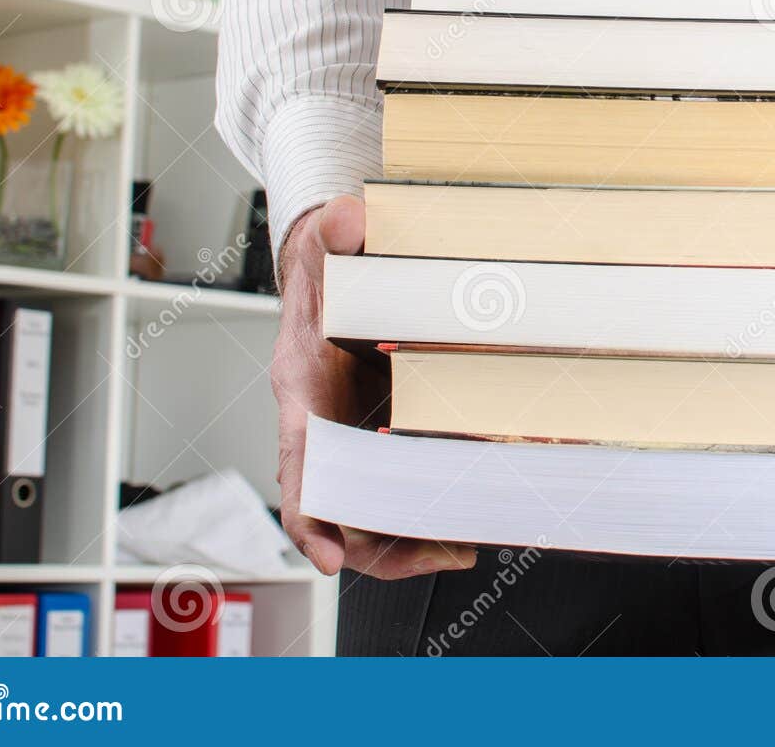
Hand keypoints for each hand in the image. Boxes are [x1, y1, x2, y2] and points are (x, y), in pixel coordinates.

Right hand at [273, 194, 476, 578]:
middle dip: (387, 547)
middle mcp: (323, 424)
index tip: (327, 558)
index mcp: (301, 388)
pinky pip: (403, 484)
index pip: (296, 464)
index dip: (307, 517)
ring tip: (473, 539)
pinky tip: (478, 500)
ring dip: (416, 537)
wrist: (328, 266)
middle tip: (449, 551)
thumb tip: (347, 216)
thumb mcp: (324, 241)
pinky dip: (434, 502)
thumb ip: (333, 231)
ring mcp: (353, 434)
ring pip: (373, 513)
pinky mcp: (384, 432)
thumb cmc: (322, 263)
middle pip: (340, 512)